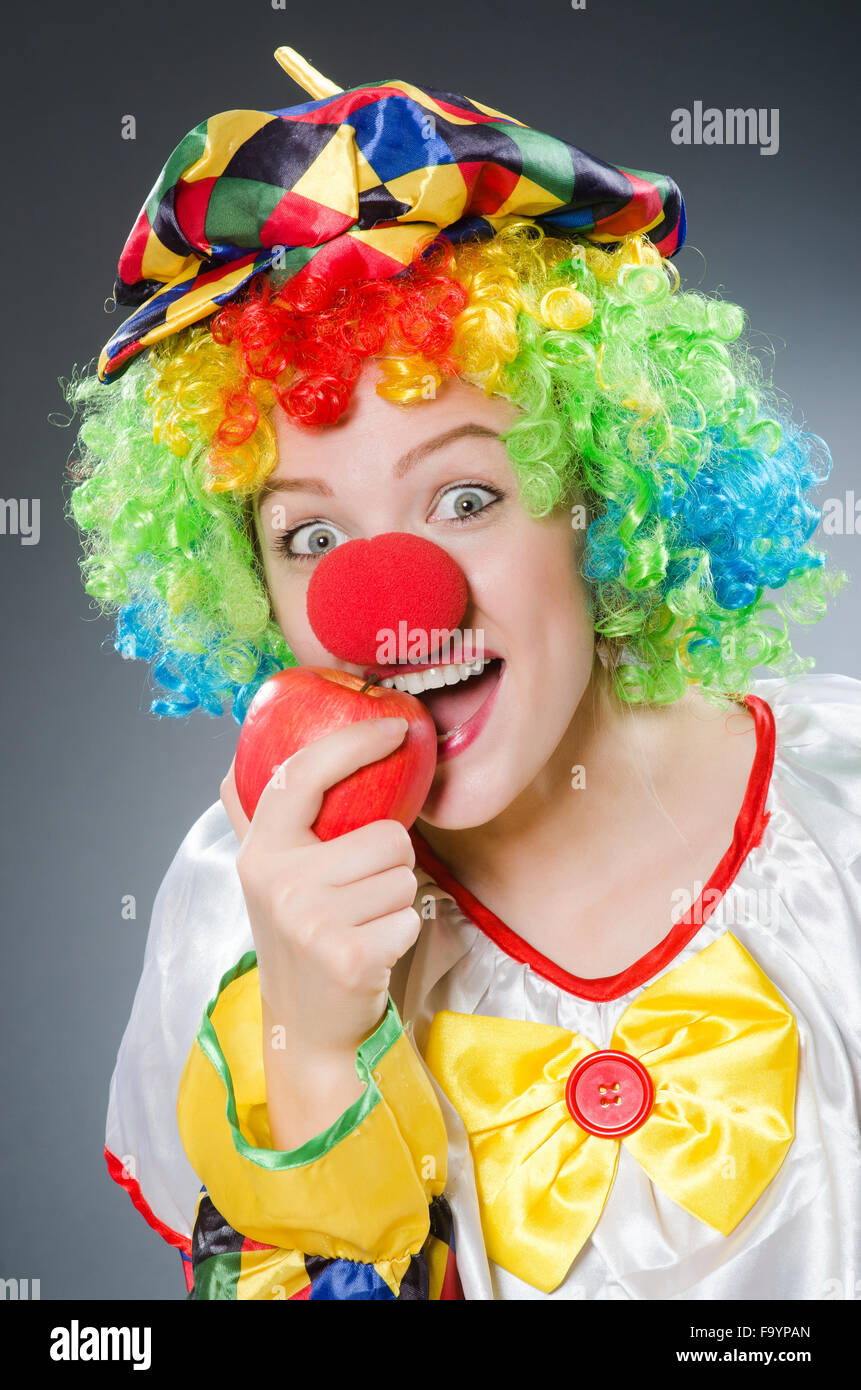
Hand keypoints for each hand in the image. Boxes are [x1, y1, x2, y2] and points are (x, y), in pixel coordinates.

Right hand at [220, 717, 421, 1146]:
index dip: (354, 743)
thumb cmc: (300, 937)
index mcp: (260, 850)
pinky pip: (411, 915)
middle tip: (359, 895)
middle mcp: (279, 881)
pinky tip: (373, 950)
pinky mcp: (349, 955)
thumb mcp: (267, 875)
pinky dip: (403, 932)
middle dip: (390, 863)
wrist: (306, 1025)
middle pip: (387, 835)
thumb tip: (232, 766)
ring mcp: (311, 920)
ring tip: (363, 922)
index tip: (396, 730)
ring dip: (397, 899)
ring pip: (404, 875)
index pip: (304, 773)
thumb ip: (254, 819)